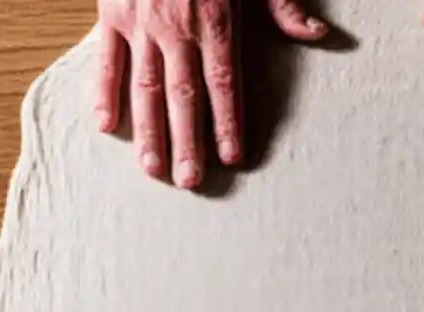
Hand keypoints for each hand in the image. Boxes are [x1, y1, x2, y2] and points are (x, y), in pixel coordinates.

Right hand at [97, 0, 328, 187]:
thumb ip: (283, 4)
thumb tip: (318, 36)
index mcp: (217, 20)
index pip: (225, 84)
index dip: (229, 122)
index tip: (232, 157)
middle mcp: (177, 28)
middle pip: (184, 96)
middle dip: (188, 142)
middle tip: (191, 182)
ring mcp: (141, 23)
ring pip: (145, 87)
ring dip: (150, 132)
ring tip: (154, 170)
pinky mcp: (111, 12)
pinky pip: (107, 60)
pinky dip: (105, 93)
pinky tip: (106, 127)